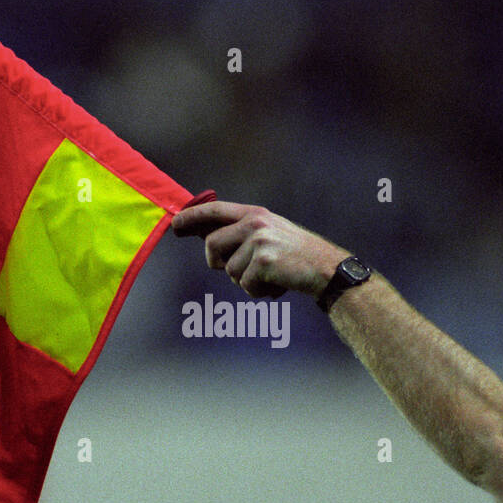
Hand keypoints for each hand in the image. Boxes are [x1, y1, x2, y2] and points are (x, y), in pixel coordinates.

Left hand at [171, 199, 350, 299]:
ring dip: (246, 281)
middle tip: (245, 271)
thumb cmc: (296, 257)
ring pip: (228, 271)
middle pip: (211, 246)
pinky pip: (244, 285)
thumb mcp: (269, 235)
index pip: (214, 210)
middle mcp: (255, 223)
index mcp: (255, 213)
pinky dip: (259, 292)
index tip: (175, 225)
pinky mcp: (264, 261)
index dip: (191, 217)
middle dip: (219, 264)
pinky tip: (278, 284)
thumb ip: (240, 234)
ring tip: (271, 276)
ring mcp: (259, 241)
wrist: (327, 270)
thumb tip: (206, 240)